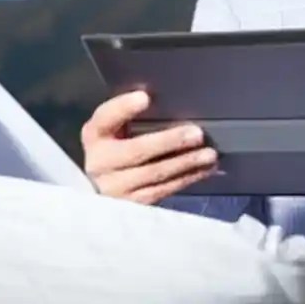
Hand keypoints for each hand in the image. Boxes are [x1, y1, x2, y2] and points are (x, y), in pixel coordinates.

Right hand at [80, 90, 217, 204]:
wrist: (100, 189)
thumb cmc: (115, 147)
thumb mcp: (116, 129)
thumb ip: (132, 117)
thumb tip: (163, 100)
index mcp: (95, 135)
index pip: (104, 119)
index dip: (123, 108)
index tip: (145, 97)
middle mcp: (100, 163)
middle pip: (136, 151)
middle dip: (169, 142)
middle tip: (197, 133)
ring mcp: (114, 188)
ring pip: (154, 175)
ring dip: (185, 163)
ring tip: (209, 154)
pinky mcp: (131, 206)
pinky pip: (162, 190)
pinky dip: (187, 178)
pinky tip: (204, 169)